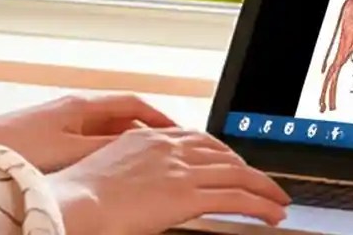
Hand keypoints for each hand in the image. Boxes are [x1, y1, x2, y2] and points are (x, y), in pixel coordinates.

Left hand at [0, 93, 176, 172]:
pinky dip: (106, 154)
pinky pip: (89, 143)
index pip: (133, 103)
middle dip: (148, 132)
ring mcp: (62, 124)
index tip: (179, 130)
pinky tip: (108, 171)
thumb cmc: (16, 146)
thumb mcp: (71, 150)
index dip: (160, 116)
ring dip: (127, 145)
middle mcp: (74, 110)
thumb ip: (106, 147)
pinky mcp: (49, 139)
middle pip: (122, 117)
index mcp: (83, 105)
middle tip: (170, 149)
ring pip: (106, 132)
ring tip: (144, 163)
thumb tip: (139, 147)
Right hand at [50, 127, 290, 234]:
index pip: (199, 139)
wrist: (74, 204)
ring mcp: (182, 169)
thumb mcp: (108, 169)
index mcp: (150, 139)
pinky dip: (260, 204)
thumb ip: (134, 169)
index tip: (234, 163)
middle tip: (263, 183)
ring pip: (237, 174)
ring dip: (263, 189)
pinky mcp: (189, 194)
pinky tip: (272, 214)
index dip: (222, 152)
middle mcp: (170, 147)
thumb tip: (144, 184)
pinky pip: (236, 197)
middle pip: (223, 154)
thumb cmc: (80, 195)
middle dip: (247, 169)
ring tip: (278, 202)